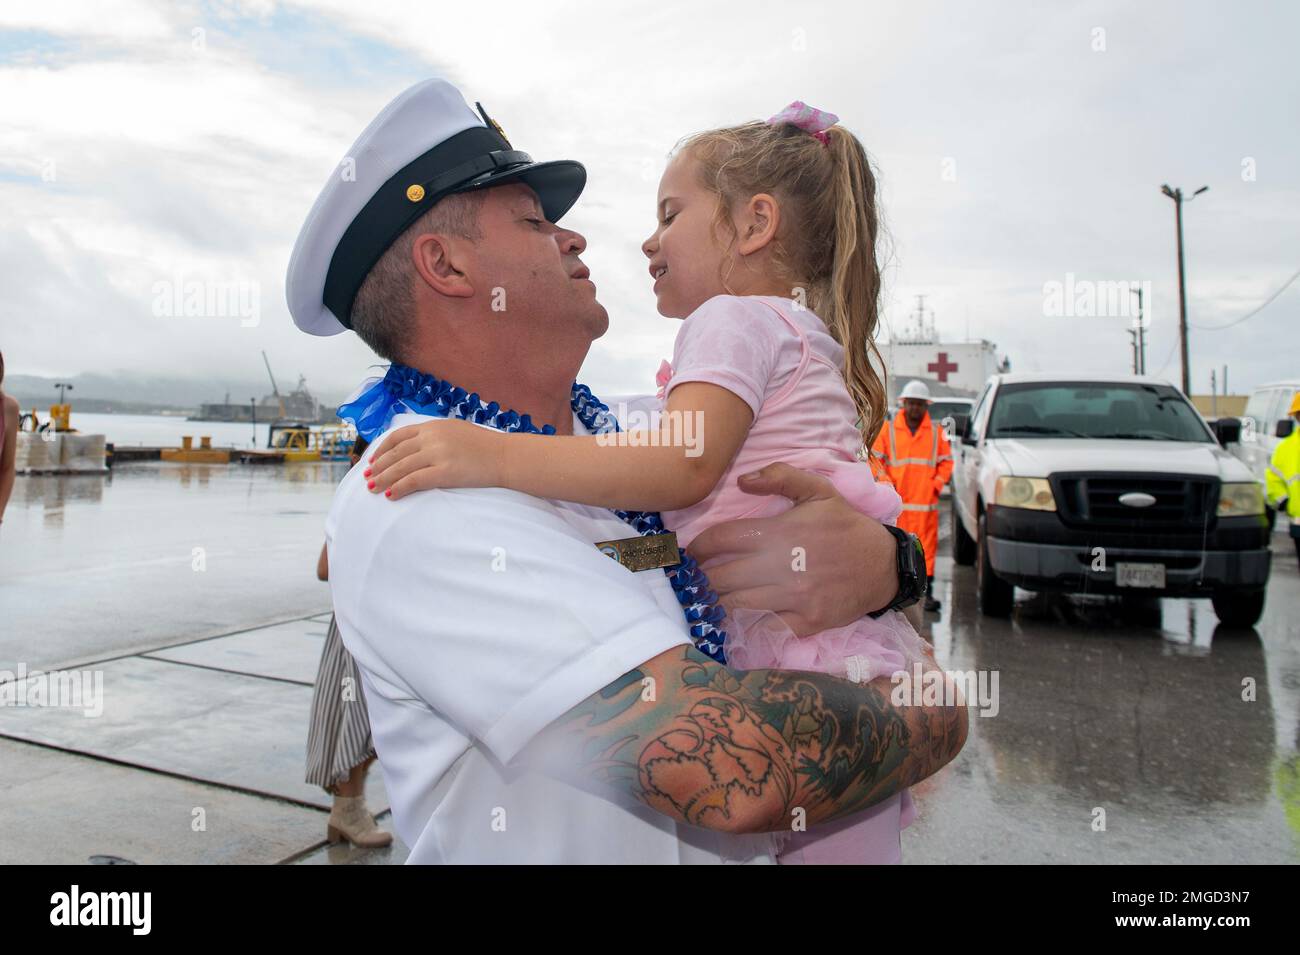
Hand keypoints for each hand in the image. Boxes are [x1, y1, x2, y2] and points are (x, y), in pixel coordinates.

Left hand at [365, 419, 506, 498]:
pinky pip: (414, 481)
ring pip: (401, 468)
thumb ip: (435, 436)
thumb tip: (417, 447)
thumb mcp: (456, 431)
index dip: (381, 449)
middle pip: (396, 453)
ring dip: (384, 479)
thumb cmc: (485, 446)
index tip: (372, 460)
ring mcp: (437, 454)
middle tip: (367, 477)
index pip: (398, 436)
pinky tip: (391, 495)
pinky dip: (399, 488)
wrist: (506, 456)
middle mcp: (432, 437)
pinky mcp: (444, 472)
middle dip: (378, 466)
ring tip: (373, 488)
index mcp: (433, 426)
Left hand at [686, 463, 898, 636]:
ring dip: (716, 602)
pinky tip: (735, 618)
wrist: (884, 566)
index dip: (699, 547)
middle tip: (692, 579)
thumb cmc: (846, 526)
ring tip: (706, 597)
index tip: (691, 552)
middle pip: (720, 577)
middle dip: (700, 579)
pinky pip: (763, 627)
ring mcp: (793, 598)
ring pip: (736, 605)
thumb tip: (743, 480)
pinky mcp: (805, 622)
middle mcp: (782, 566)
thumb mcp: (819, 490)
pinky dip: (745, 623)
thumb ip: (780, 477)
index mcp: (780, 533)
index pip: (722, 539)